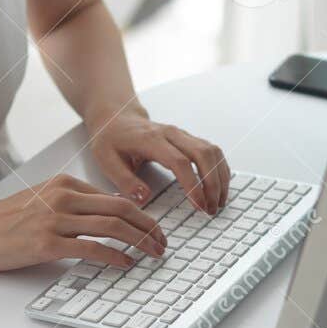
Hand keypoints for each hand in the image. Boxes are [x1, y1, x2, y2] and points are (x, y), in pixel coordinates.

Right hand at [0, 173, 166, 271]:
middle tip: (163, 241)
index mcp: (63, 184)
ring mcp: (54, 219)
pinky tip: (126, 263)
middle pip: (121, 209)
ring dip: (140, 241)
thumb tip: (103, 221)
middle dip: (149, 227)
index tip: (154, 228)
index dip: (140, 214)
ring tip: (153, 253)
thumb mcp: (40, 201)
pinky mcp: (46, 243)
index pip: (113, 198)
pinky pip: (91, 248)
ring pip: (112, 226)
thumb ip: (70, 205)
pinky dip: (115, 256)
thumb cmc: (3, 222)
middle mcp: (62, 197)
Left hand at [87, 107, 229, 214]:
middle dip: (212, 184)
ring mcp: (182, 135)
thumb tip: (144, 197)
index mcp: (151, 140)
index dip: (193, 184)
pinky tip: (220, 187)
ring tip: (218, 202)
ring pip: (212, 151)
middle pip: (203, 155)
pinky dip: (220, 169)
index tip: (199, 205)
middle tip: (211, 209)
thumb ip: (124, 180)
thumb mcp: (106, 160)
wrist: (116, 118)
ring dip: (220, 177)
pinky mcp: (188, 139)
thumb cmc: (111, 139)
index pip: (180, 162)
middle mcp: (171, 134)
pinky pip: (212, 151)